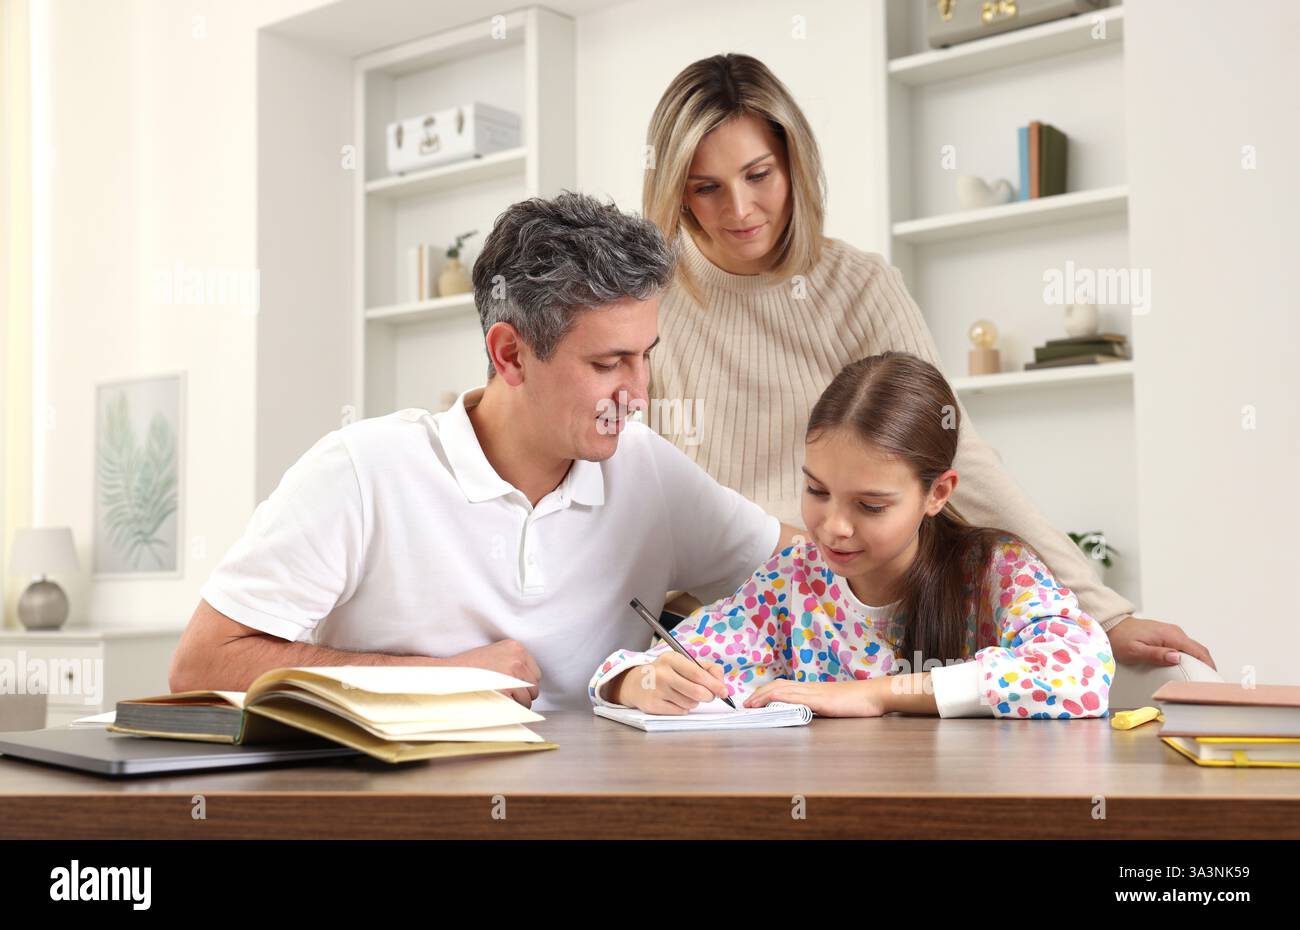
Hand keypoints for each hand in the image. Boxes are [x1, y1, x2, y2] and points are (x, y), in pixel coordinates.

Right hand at [441, 639, 540, 707]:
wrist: (447, 675)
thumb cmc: (468, 668)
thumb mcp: (494, 654)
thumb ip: (512, 663)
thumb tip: (529, 684)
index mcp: (515, 647)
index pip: (536, 673)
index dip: (524, 684)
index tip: (510, 686)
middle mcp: (516, 659)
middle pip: (534, 687)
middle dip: (522, 695)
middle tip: (502, 694)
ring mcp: (512, 674)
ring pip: (528, 700)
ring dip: (516, 704)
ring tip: (496, 697)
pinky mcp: (506, 690)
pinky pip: (518, 708)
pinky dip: (509, 710)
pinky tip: (495, 702)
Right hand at [612, 652, 729, 714]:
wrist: (636, 683)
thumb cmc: (666, 672)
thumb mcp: (683, 663)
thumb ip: (707, 669)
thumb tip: (722, 685)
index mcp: (671, 659)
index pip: (697, 673)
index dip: (714, 684)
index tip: (724, 692)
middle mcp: (662, 673)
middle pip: (696, 691)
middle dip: (708, 696)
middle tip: (709, 696)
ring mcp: (657, 690)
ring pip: (689, 703)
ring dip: (693, 702)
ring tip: (684, 695)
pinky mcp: (653, 705)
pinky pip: (680, 711)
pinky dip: (683, 709)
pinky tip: (675, 701)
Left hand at [744, 678, 889, 716]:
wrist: (874, 695)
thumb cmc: (857, 702)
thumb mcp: (832, 705)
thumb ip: (817, 707)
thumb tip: (803, 713)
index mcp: (812, 689)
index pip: (783, 686)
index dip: (766, 692)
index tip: (753, 700)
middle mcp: (810, 688)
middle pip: (778, 686)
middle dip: (759, 694)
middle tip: (745, 704)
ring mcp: (815, 693)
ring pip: (783, 690)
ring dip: (764, 696)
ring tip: (751, 705)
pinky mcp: (821, 701)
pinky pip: (797, 697)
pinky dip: (781, 697)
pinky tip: (771, 701)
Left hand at [1106, 616, 1216, 670]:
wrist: (1112, 625)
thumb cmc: (1120, 638)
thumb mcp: (1135, 650)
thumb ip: (1156, 654)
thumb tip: (1177, 658)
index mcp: (1170, 635)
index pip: (1198, 651)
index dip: (1209, 665)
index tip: (1213, 679)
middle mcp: (1175, 632)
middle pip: (1199, 650)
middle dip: (1207, 666)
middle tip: (1208, 683)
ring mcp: (1171, 633)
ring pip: (1192, 649)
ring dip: (1198, 662)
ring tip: (1199, 679)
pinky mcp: (1167, 636)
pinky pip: (1184, 647)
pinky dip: (1190, 658)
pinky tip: (1187, 669)